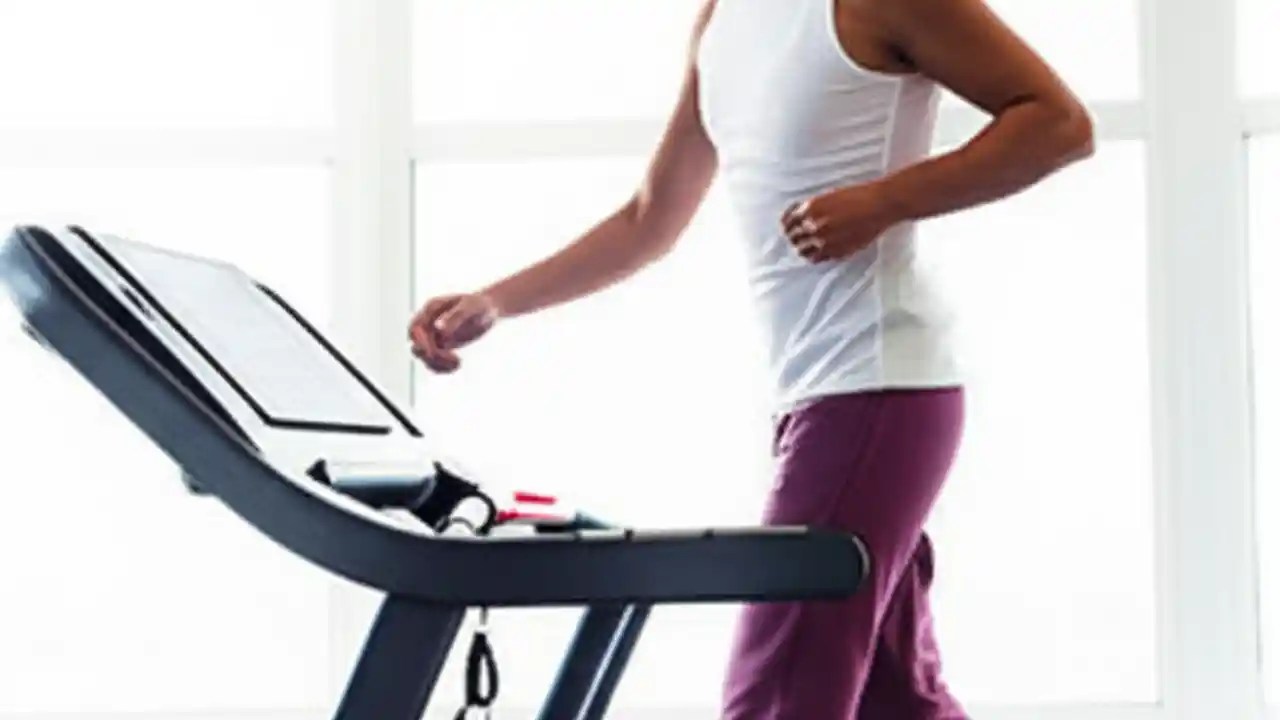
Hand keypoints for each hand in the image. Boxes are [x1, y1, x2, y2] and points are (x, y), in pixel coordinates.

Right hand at [408, 292, 499, 372]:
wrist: (487, 309)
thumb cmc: (479, 304)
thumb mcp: (470, 308)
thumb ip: (454, 318)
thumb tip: (439, 329)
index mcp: (431, 309)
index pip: (415, 328)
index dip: (421, 342)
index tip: (435, 351)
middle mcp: (428, 322)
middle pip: (416, 344)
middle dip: (431, 356)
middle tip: (454, 359)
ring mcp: (433, 335)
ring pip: (423, 355)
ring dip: (436, 364)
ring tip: (458, 363)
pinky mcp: (440, 346)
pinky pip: (432, 361)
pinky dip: (441, 367)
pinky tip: (457, 366)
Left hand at [782, 183, 898, 262]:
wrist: (879, 205)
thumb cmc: (858, 196)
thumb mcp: (829, 196)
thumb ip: (812, 208)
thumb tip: (800, 217)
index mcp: (811, 208)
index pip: (787, 222)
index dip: (787, 224)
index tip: (789, 225)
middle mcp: (815, 225)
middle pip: (793, 237)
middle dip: (795, 236)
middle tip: (798, 237)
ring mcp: (825, 241)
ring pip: (802, 251)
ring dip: (803, 248)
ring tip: (808, 246)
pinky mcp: (837, 252)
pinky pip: (818, 259)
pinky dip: (816, 256)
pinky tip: (819, 251)